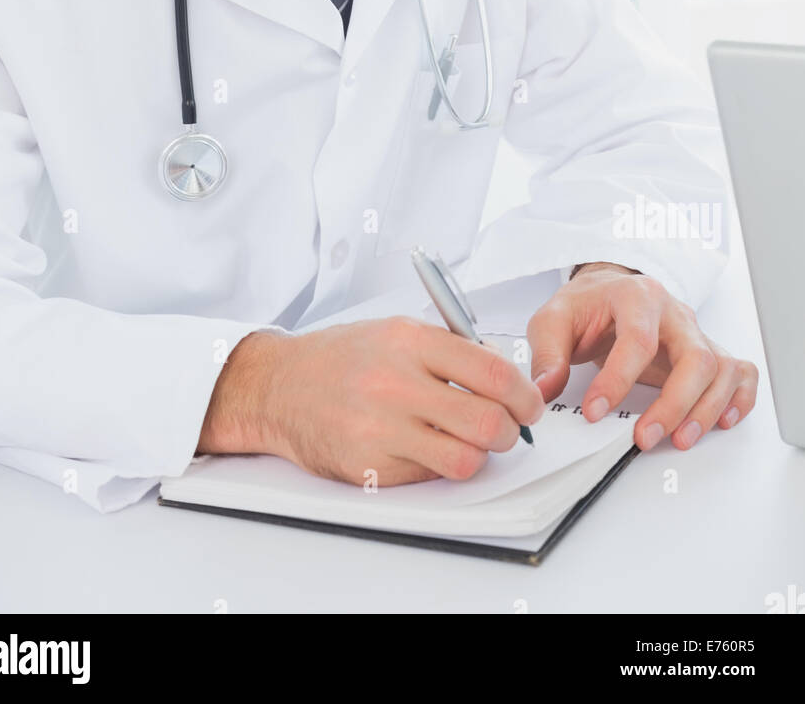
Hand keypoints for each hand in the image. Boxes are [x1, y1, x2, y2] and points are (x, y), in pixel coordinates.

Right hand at [197, 317, 544, 485]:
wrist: (278, 386)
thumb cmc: (340, 357)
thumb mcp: (395, 331)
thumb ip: (450, 348)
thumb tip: (505, 372)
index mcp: (408, 340)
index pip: (492, 371)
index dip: (524, 393)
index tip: (529, 402)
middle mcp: (394, 382)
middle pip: (488, 422)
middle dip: (511, 431)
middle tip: (508, 428)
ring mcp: (380, 428)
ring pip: (465, 459)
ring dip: (479, 455)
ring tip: (469, 442)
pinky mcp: (368, 466)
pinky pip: (429, 476)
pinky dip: (438, 466)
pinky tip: (425, 447)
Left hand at [526, 262, 757, 451]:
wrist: (606, 291)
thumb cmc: (585, 306)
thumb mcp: (553, 319)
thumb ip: (547, 354)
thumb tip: (544, 390)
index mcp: (637, 296)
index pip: (638, 339)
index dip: (618, 380)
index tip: (594, 411)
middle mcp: (674, 313)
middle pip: (695, 357)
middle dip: (673, 405)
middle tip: (643, 438)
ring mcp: (695, 332)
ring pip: (720, 369)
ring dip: (705, 410)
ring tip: (679, 440)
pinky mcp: (707, 351)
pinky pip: (740, 371)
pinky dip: (739, 398)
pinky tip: (721, 421)